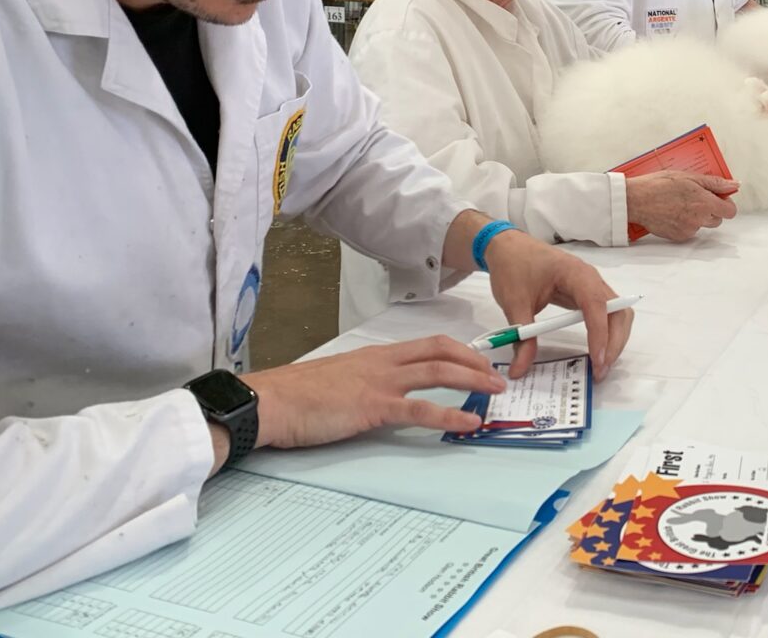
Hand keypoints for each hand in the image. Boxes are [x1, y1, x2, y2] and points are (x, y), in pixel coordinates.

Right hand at [241, 335, 505, 451]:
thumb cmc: (296, 395)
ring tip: (495, 392)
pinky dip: (450, 415)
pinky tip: (468, 423)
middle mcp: (383, 362)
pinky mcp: (373, 406)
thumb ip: (364, 381)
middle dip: (474, 361)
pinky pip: (421, 410)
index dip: (458, 351)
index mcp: (376, 355)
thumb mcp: (338, 380)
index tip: (477, 361)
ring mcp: (380, 382)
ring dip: (472, 381)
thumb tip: (380, 393)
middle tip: (496, 375)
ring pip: (439, 373)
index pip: (428, 344)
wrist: (271, 402)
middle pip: (441, 351)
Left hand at [482, 230, 633, 380]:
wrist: (508, 247)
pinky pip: (608, 315)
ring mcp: (592, 286)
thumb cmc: (513, 267)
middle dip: (615, 343)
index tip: (596, 360)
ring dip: (615, 340)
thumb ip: (522, 337)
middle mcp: (591, 279)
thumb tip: (520, 370)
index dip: (600, 333)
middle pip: (618, 311)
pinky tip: (596, 351)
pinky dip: (608, 334)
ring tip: (600, 366)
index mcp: (575, 274)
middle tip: (600, 371)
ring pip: (618, 314)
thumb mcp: (514, 303)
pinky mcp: (588, 294)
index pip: (597, 304)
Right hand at [626, 169, 738, 241]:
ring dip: (698, 216)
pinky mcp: (678, 236)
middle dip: (711, 209)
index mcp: (705, 203)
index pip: (730, 211)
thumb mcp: (689, 177)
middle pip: (718, 219)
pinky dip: (685, 223)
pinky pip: (689, 231)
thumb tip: (734, 185)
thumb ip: (714, 183)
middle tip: (696, 197)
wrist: (636, 200)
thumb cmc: (658, 185)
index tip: (718, 196)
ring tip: (681, 203)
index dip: (725, 202)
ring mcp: (689, 230)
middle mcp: (699, 219)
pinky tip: (673, 212)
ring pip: (703, 225)